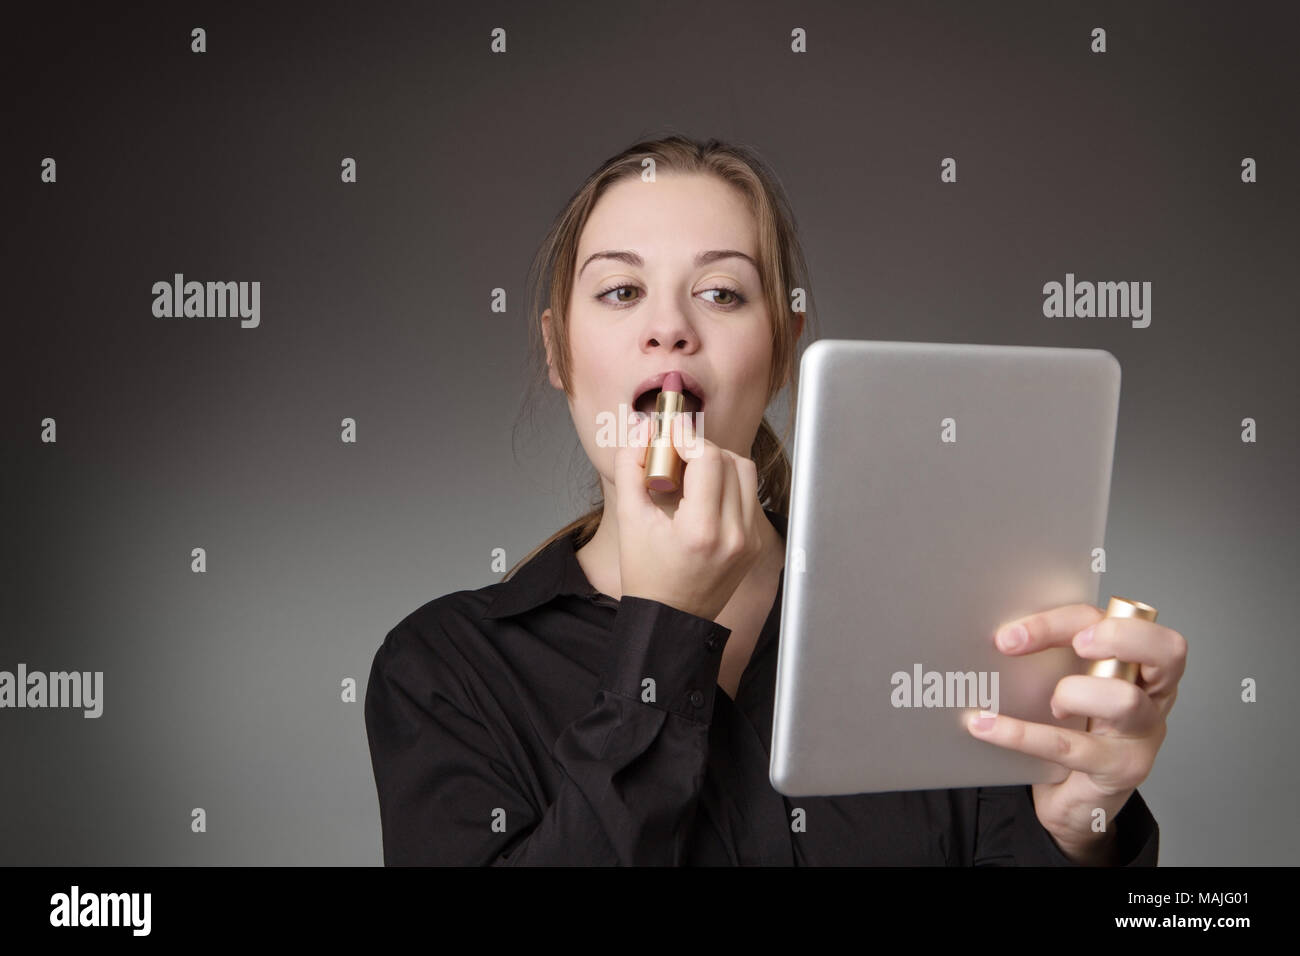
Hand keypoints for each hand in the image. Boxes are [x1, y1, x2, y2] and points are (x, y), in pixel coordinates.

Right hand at [613, 412, 764, 620]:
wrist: (670, 617)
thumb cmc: (646, 572)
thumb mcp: (629, 518)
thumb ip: (631, 467)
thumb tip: (645, 430)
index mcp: (701, 531)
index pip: (709, 459)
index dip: (687, 439)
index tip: (669, 436)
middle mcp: (734, 535)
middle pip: (731, 460)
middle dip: (701, 450)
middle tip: (676, 456)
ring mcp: (750, 540)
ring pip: (745, 473)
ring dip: (719, 463)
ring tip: (691, 474)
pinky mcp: (756, 543)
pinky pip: (749, 495)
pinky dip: (728, 484)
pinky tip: (704, 496)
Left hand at [964, 602, 1186, 863]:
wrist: (1076, 798)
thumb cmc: (1074, 728)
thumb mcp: (1067, 681)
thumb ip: (1050, 655)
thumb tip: (995, 636)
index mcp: (1141, 660)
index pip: (1119, 619)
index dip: (1067, 620)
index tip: (1014, 634)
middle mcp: (1154, 693)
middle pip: (1162, 649)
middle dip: (1115, 637)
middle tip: (1076, 646)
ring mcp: (1144, 733)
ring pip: (1125, 700)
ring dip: (1074, 694)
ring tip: (1052, 706)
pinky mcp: (1124, 768)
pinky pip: (1071, 746)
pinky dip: (1020, 734)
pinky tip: (985, 726)